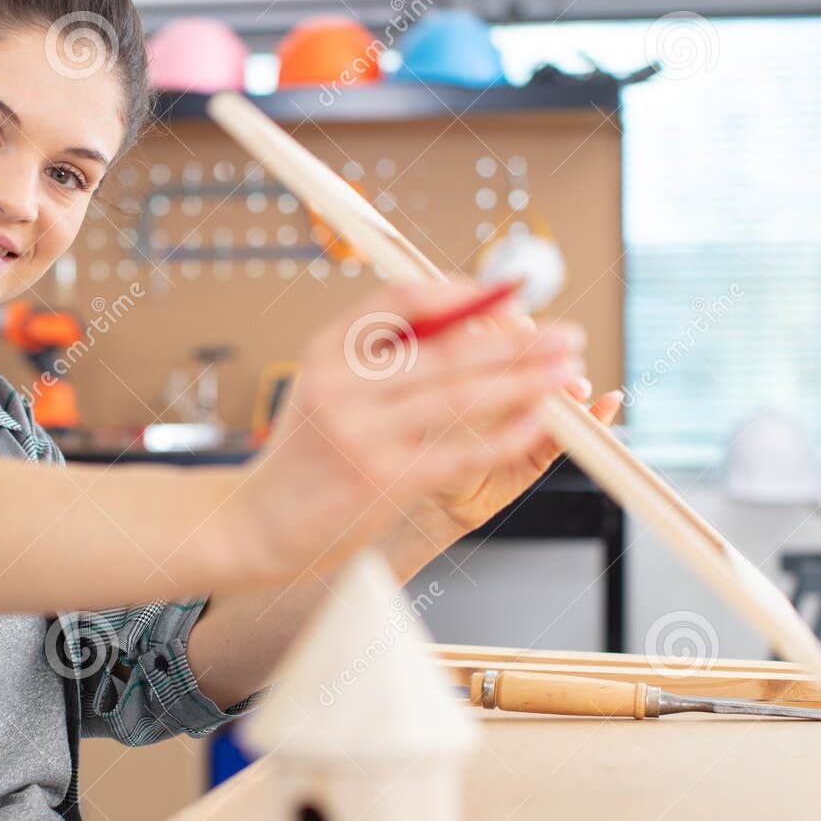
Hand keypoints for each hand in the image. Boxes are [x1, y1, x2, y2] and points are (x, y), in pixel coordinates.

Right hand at [233, 281, 583, 582]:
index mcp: (326, 350)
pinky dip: (507, 433)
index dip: (465, 294)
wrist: (253, 526)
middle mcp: (341, 384)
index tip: (510, 298)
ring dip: (525, 380)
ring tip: (568, 372)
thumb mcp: (322, 388)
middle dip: (518, 340)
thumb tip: (463, 321)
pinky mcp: (381, 479)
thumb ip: (379, 357)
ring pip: (462, 395)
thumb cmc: (302, 457)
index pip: (403, 298)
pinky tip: (538, 422)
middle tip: (567, 335)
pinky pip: (460, 450)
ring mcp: (361, 432)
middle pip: (447, 348)